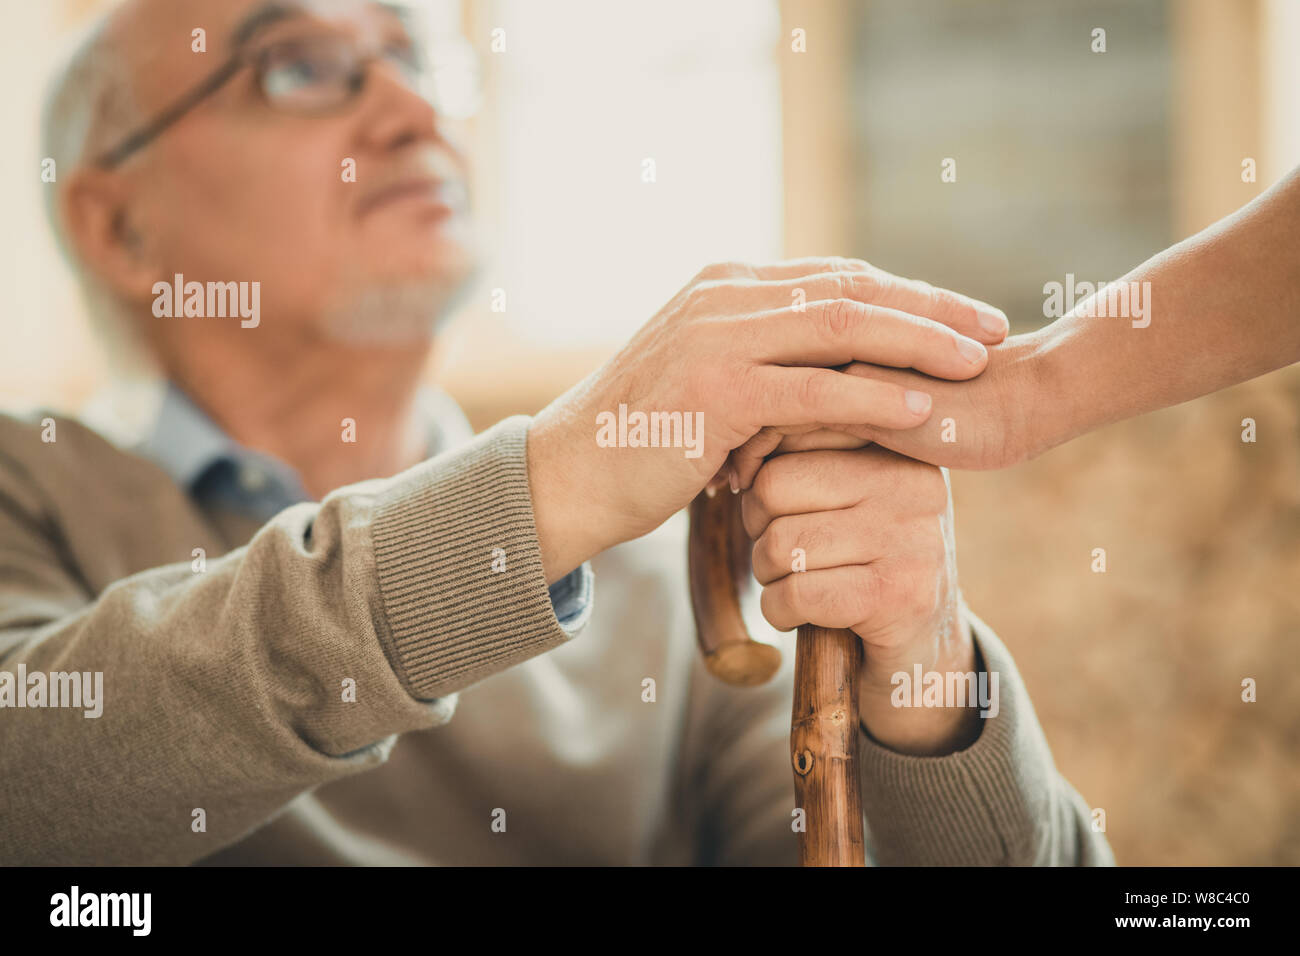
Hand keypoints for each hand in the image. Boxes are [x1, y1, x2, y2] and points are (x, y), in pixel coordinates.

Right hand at [527, 257, 1009, 582]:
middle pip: (852, 290)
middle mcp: (725, 296)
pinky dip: (874, 396)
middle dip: (933, 309)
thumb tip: (825, 366)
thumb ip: (760, 358)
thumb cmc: (642, 440)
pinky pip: (815, 388)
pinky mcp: (718, 387)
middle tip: (994, 330)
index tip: (964, 318)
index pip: (836, 278)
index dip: (907, 295)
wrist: (569, 476)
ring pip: (843, 327)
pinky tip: (922, 408)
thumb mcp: (704, 380)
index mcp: (725, 287)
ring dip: (920, 344)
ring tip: (978, 364)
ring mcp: (719, 336)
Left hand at [740, 443, 983, 755]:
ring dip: (768, 575)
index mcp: (898, 445)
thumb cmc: (863, 562)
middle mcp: (914, 482)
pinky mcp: (900, 595)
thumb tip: (738, 442)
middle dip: (758, 529)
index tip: (775, 507)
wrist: (922, 651)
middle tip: (785, 553)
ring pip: (780, 544)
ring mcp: (913, 539)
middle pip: (774, 486)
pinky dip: (778, 612)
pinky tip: (802, 615)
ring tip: (798, 582)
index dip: (759, 473)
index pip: (792, 427)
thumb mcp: (847, 494)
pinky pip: (797, 594)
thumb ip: (804, 453)